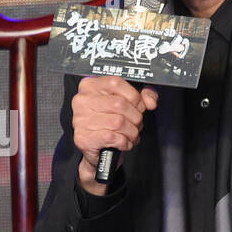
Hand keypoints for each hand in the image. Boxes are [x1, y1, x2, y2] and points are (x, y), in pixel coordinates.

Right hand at [71, 76, 158, 194]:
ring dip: (131, 132)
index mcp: (90, 85)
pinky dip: (124, 142)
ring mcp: (81, 119)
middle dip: (135, 117)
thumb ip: (141, 96)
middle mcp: (82, 100)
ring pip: (118, 122)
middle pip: (119, 104)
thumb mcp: (124, 103)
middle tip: (136, 124)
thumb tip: (150, 101)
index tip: (139, 106)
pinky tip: (123, 142)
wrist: (95, 148)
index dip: (134, 96)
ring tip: (131, 135)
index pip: (116, 83)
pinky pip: (114, 138)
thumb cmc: (108, 123)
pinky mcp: (84, 138)